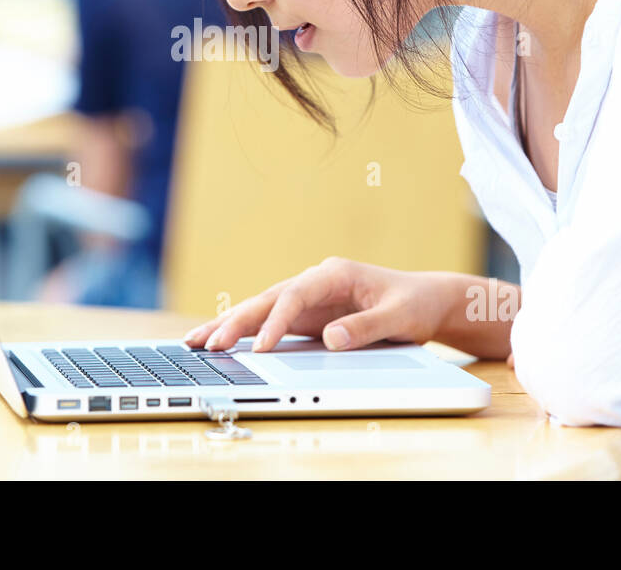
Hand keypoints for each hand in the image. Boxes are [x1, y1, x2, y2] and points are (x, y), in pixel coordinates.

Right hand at [182, 257, 458, 352]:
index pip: (294, 295)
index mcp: (333, 274)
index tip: (262, 347)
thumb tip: (331, 338)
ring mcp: (307, 298)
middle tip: (209, 344)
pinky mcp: (306, 315)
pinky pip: (268, 322)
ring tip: (195, 342)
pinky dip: (244, 332)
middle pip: (267, 300)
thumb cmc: (413, 305)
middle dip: (236, 321)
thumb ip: (365, 327)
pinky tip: (220, 342)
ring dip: (229, 325)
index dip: (276, 321)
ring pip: (260, 309)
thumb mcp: (397, 317)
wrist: (425, 301)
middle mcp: (314, 282)